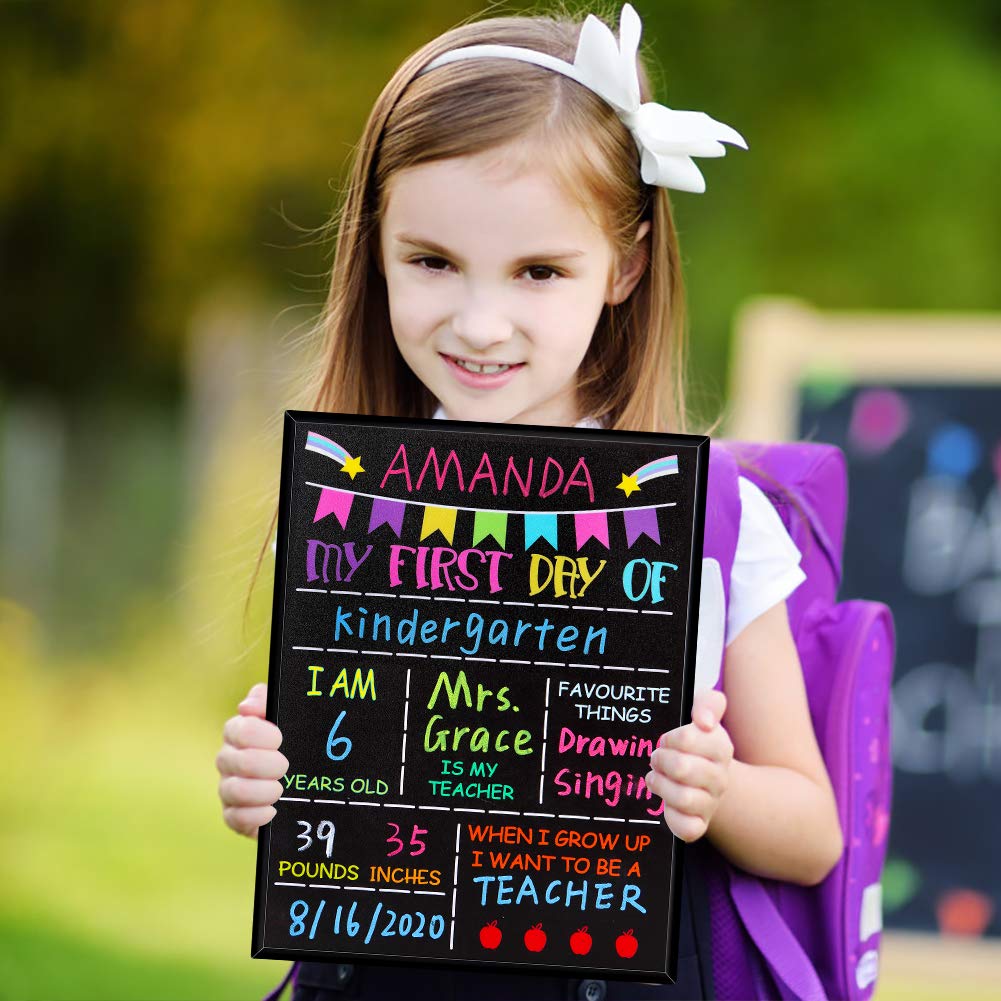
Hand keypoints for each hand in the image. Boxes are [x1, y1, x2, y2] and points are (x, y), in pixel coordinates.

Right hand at [216, 682, 287, 838]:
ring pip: (231, 790)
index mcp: (240, 732)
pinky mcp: (235, 816)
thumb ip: (269, 701)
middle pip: (233, 760)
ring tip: (280, 790)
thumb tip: (247, 705)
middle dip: (263, 764)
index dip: (257, 734)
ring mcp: (229, 788)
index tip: (278, 739)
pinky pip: (234, 819)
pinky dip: (255, 816)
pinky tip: (273, 811)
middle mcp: (229, 759)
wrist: (308, 780)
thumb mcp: (290, 718)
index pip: (236, 728)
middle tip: (284, 766)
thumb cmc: (297, 743)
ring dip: (260, 791)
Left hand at [646, 689, 733, 842]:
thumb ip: (708, 704)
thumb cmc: (697, 741)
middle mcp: (720, 778)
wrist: (706, 776)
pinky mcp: (699, 825)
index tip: (668, 740)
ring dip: (660, 784)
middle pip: (681, 768)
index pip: (687, 738)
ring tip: (655, 777)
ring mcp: (710, 803)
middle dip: (660, 759)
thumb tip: (703, 721)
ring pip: (682, 798)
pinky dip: (671, 817)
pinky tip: (665, 803)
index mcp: (720, 747)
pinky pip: (687, 828)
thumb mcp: (703, 712)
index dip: (670, 738)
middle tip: (657, 758)